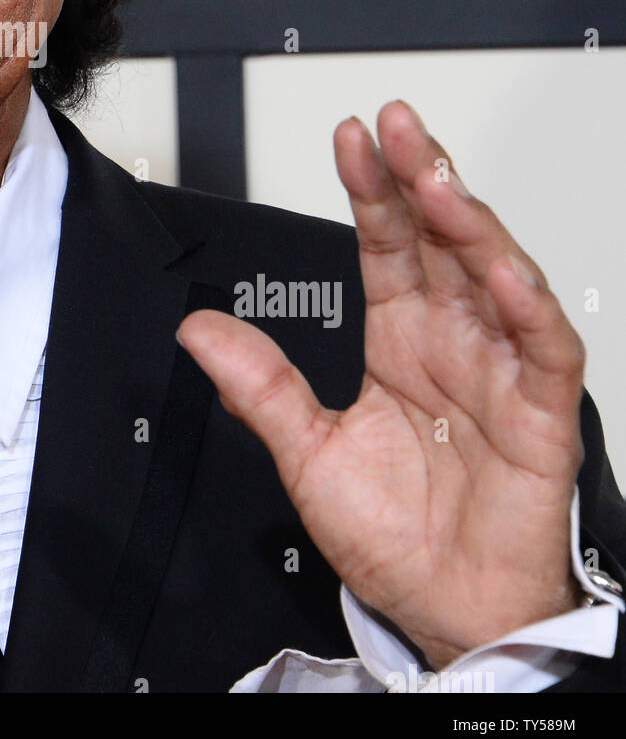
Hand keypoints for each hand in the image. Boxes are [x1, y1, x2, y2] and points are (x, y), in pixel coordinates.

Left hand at [177, 100, 584, 669]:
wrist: (443, 611)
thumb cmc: (392, 535)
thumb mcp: (305, 452)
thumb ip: (258, 386)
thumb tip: (197, 329)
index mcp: (399, 338)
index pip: (386, 242)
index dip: (371, 189)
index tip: (350, 137)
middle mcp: (451, 340)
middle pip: (440, 239)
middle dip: (420, 177)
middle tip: (397, 127)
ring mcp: (497, 370)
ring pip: (493, 274)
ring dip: (468, 222)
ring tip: (436, 179)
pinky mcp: (539, 414)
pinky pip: (541, 350)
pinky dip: (526, 309)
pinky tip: (501, 271)